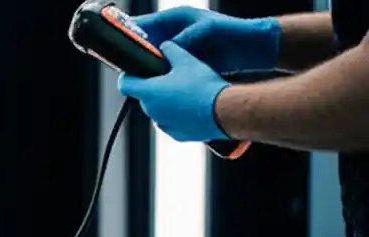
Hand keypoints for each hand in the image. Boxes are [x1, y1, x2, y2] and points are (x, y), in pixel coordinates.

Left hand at [119, 42, 229, 142]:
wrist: (224, 111)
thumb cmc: (203, 85)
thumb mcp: (186, 60)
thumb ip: (171, 50)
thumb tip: (165, 46)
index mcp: (148, 93)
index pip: (124, 84)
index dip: (128, 76)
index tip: (136, 71)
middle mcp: (151, 111)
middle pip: (144, 96)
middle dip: (153, 86)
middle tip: (170, 76)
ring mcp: (163, 124)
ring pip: (159, 109)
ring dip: (167, 100)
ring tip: (186, 90)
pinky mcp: (177, 135)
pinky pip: (172, 122)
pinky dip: (178, 114)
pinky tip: (194, 105)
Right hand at [134, 6, 281, 73]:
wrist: (252, 48)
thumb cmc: (232, 31)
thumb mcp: (207, 29)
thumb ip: (186, 37)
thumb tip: (165, 49)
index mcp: (174, 19)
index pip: (144, 24)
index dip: (128, 33)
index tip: (116, 44)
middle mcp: (173, 33)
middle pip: (144, 44)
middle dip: (134, 55)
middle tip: (124, 67)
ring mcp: (177, 48)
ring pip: (152, 59)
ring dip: (146, 68)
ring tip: (136, 78)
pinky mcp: (183, 63)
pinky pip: (165, 70)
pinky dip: (159, 76)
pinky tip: (154, 85)